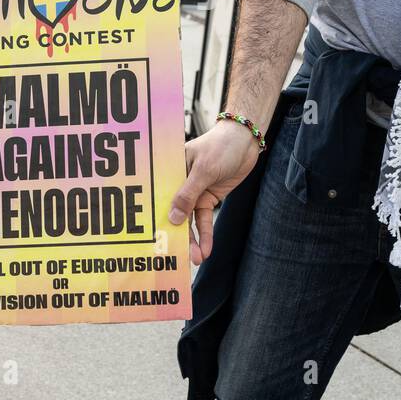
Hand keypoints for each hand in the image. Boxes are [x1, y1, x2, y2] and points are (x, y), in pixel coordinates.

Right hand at [168, 121, 262, 264]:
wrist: (245, 140)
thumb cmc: (220, 146)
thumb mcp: (204, 169)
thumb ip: (188, 194)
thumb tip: (174, 219)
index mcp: (169, 171)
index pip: (159, 198)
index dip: (156, 219)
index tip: (155, 242)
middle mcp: (178, 183)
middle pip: (174, 213)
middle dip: (177, 236)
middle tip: (179, 257)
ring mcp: (193, 192)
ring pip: (189, 221)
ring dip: (193, 240)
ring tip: (196, 259)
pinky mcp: (208, 198)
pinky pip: (204, 220)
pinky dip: (206, 234)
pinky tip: (207, 249)